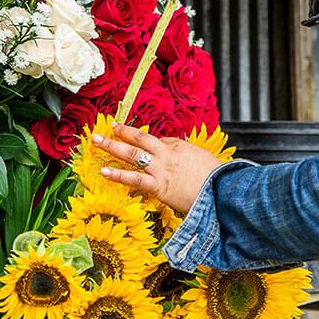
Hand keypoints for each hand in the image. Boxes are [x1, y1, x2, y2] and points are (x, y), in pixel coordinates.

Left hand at [94, 123, 222, 213]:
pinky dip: (118, 175)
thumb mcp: (201, 158)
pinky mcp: (158, 186)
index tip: (134, 140)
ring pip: (132, 155)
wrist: (222, 191)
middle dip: (120, 132)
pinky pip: (134, 179)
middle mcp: (166, 154)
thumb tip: (177, 152)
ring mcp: (160, 169)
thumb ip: (186, 154)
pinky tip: (104, 172)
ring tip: (96, 141)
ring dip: (112, 147)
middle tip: (106, 128)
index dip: (144, 141)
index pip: (157, 140)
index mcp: (177, 146)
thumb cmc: (216, 176)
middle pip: (139, 139)